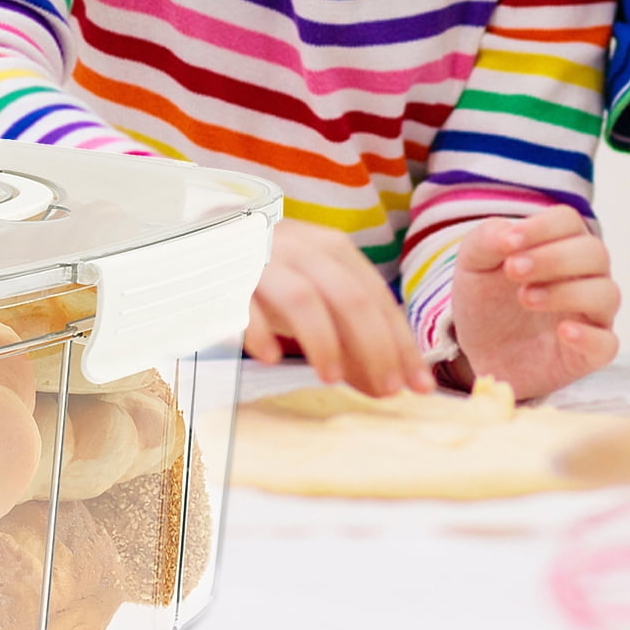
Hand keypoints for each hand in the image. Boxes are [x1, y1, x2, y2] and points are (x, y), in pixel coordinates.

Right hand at [245, 219, 433, 396]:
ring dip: (323, 340)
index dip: (401, 344)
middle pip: (349, 297)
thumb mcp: (317, 298)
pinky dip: (259, 331)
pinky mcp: (227, 275)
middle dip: (375, 347)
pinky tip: (271, 357)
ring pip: (302, 298)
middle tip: (388, 390)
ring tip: (332, 379)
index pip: (377, 298)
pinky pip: (245, 304)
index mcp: (333, 250)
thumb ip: (350, 337)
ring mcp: (265, 259)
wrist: (210, 238)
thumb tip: (386, 387)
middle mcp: (303, 248)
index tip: (419, 386)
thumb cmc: (273, 275)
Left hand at [449, 208, 619, 400]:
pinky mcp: (588, 353)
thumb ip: (486, 239)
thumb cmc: (484, 296)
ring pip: (606, 293)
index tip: (509, 242)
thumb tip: (507, 233)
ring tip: (525, 298)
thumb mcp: (473, 263)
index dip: (542, 227)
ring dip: (567, 292)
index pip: (568, 221)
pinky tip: (563, 332)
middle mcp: (584, 275)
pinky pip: (607, 344)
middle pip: (594, 253)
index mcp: (559, 243)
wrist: (478, 348)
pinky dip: (590, 337)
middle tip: (513, 271)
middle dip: (554, 258)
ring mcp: (591, 314)